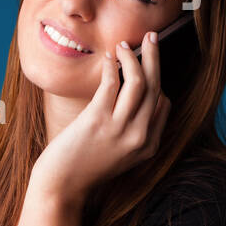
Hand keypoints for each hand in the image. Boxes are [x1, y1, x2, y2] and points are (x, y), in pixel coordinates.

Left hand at [31, 31, 171, 204]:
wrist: (60, 187)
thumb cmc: (83, 167)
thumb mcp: (117, 154)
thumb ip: (130, 131)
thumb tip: (131, 99)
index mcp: (149, 146)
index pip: (164, 104)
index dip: (157, 82)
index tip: (148, 64)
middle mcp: (140, 137)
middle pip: (156, 88)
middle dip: (155, 58)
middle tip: (151, 37)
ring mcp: (121, 130)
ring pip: (139, 83)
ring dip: (134, 58)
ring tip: (124, 45)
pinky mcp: (97, 121)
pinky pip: (111, 85)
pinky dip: (111, 67)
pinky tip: (108, 58)